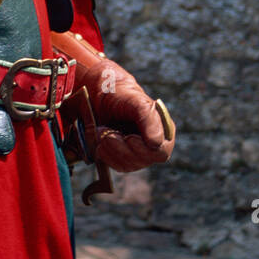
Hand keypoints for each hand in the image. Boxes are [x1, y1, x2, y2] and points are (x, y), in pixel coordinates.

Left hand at [52, 30, 174, 173]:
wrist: (95, 92)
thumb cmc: (118, 93)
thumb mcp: (135, 100)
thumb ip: (149, 118)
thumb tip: (156, 143)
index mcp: (163, 129)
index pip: (161, 152)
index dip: (143, 149)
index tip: (128, 138)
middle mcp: (153, 143)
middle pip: (143, 161)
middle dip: (122, 148)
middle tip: (108, 132)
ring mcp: (138, 152)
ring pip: (128, 165)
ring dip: (111, 150)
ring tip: (103, 132)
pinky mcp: (122, 157)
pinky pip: (117, 166)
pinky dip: (106, 155)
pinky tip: (101, 141)